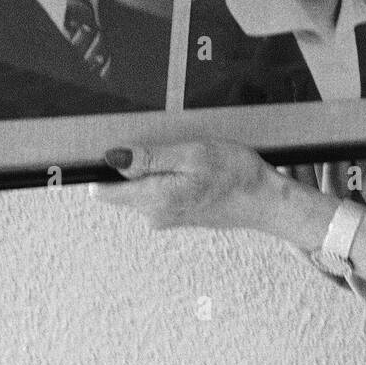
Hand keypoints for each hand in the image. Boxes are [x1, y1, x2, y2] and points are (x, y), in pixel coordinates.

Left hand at [96, 140, 278, 231]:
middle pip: (123, 186)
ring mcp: (165, 217)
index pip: (104, 191)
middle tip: (169, 147)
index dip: (102, 168)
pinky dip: (169, 176)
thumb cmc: (234, 174)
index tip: (112, 149)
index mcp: (153, 198)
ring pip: (142, 187)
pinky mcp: (177, 214)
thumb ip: (150, 158)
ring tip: (187, 156)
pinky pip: (158, 191)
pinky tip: (193, 169)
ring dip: (156, 168)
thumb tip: (113, 158)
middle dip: (135, 163)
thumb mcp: (192, 154)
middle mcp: (154, 214)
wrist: (264, 201)